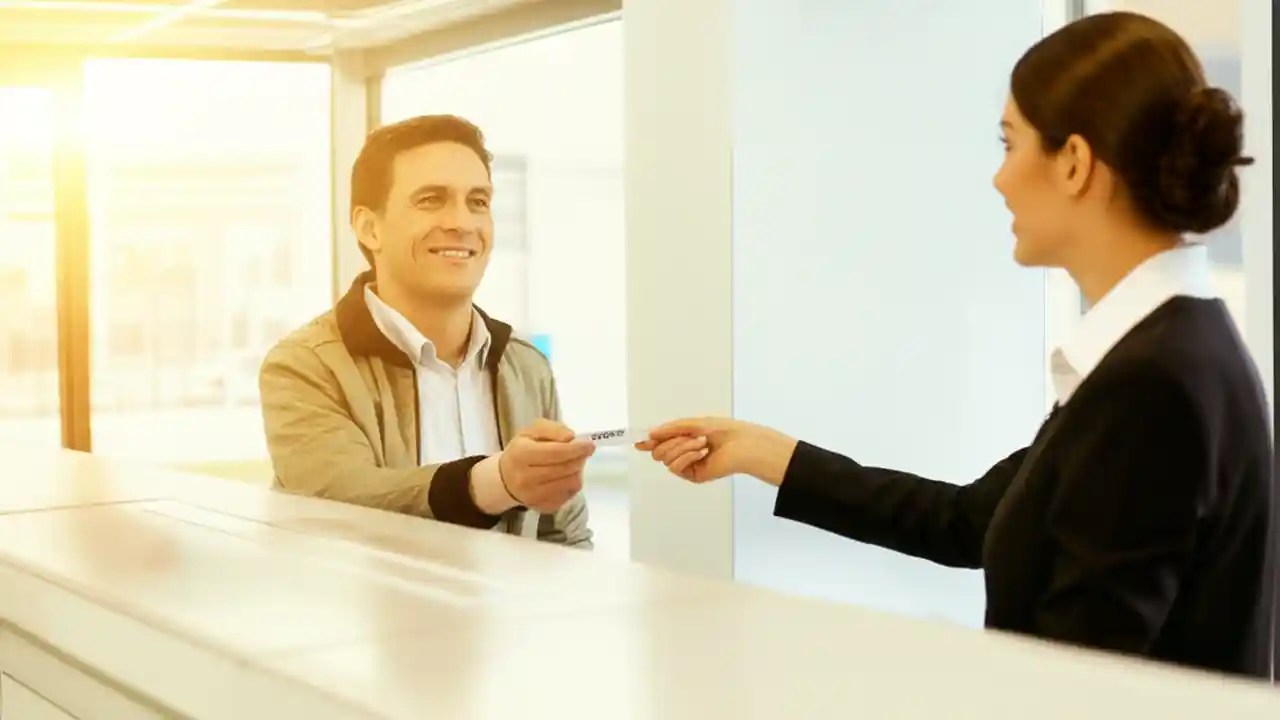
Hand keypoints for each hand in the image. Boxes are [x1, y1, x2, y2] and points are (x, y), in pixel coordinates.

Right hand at [498, 419, 595, 512]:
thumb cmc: (521, 450)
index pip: (556, 452)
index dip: (577, 448)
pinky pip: (569, 495)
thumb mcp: (531, 432)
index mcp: (521, 454)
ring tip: (572, 463)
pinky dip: (571, 483)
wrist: (505, 479)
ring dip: (577, 470)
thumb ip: (552, 429)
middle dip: (580, 458)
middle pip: (566, 468)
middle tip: (583, 451)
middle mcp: (526, 478)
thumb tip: (571, 438)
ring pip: (571, 483)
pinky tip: (564, 477)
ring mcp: (534, 496)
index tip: (590, 444)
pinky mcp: (543, 507)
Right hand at [635, 417, 797, 485]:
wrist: (742, 444)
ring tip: (702, 442)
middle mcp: (683, 452)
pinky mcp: (693, 475)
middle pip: (658, 452)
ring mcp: (687, 465)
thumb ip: (670, 429)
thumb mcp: (693, 424)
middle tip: (686, 436)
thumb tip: (649, 434)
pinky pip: (676, 467)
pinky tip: (702, 452)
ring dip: (682, 447)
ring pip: (665, 459)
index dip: (648, 442)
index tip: (638, 441)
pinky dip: (687, 457)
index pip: (660, 442)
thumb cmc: (723, 430)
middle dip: (669, 442)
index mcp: (684, 438)